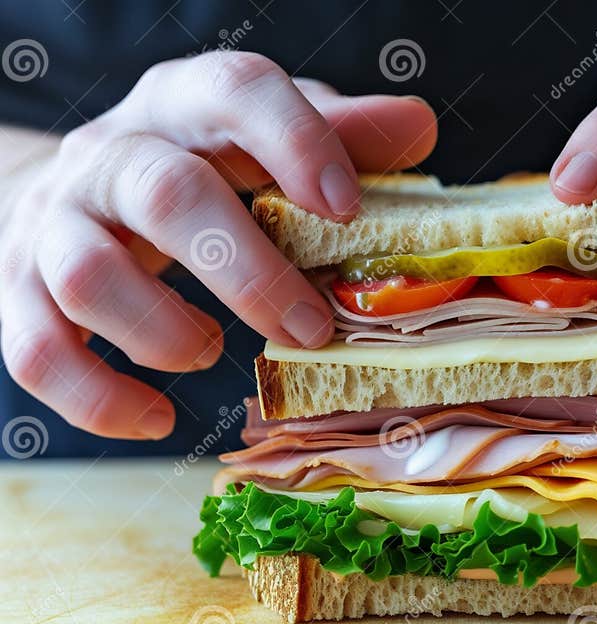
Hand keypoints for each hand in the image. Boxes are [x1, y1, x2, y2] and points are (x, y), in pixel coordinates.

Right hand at [0, 51, 436, 438]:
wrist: (68, 193)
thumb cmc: (197, 170)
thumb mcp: (265, 139)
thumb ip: (340, 133)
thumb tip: (417, 126)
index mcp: (186, 108)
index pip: (234, 92)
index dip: (294, 142)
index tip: (348, 205)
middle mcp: (112, 156)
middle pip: (167, 197)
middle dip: (249, 273)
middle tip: (311, 328)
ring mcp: (56, 224)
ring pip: (87, 276)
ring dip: (166, 333)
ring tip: (216, 351)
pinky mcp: (18, 290)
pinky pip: (37, 352)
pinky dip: (99, 399)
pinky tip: (158, 417)